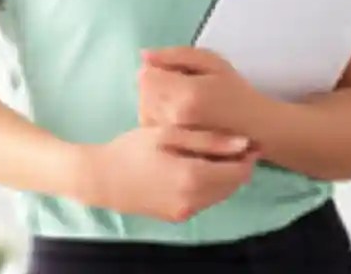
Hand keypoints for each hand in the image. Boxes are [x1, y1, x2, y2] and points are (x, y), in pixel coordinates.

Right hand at [79, 125, 260, 222]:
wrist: (101, 179)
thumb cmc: (132, 149)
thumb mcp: (169, 134)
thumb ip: (208, 140)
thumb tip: (243, 142)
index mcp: (193, 177)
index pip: (238, 171)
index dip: (249, 155)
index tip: (249, 139)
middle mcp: (193, 201)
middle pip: (233, 185)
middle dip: (239, 166)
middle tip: (235, 144)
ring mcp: (185, 212)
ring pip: (220, 195)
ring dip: (225, 177)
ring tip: (216, 154)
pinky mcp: (177, 217)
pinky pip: (205, 201)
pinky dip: (209, 186)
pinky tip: (197, 168)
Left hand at [137, 47, 262, 134]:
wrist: (254, 131)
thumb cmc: (236, 93)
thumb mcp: (213, 63)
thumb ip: (178, 55)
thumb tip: (144, 55)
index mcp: (186, 95)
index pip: (145, 75)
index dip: (158, 70)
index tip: (176, 73)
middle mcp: (173, 119)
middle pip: (142, 93)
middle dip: (156, 86)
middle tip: (181, 88)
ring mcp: (170, 138)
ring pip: (143, 110)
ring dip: (154, 102)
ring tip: (181, 104)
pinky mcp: (169, 150)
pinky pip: (149, 127)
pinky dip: (157, 120)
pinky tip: (178, 119)